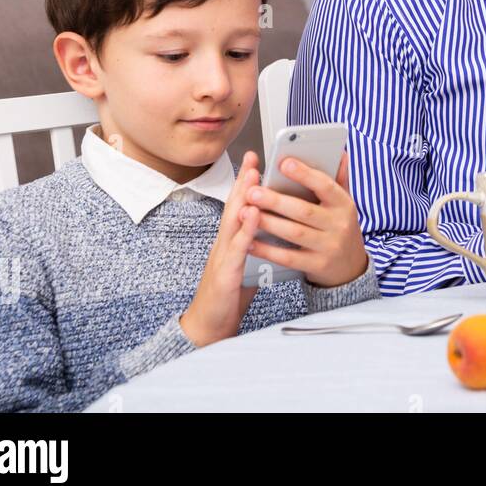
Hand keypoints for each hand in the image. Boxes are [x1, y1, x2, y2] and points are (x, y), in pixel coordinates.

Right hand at [180, 151, 262, 347]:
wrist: (210, 327)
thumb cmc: (231, 294)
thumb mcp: (248, 263)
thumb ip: (258, 243)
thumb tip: (275, 225)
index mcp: (231, 241)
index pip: (239, 207)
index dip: (246, 183)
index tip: (256, 160)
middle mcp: (224, 244)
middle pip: (234, 207)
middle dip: (244, 181)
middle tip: (253, 158)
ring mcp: (222, 258)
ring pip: (232, 223)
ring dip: (242, 198)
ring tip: (253, 177)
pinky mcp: (225, 274)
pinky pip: (237, 249)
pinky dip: (245, 231)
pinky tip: (252, 216)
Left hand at [245, 152, 368, 287]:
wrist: (350, 267)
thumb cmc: (340, 227)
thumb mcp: (344, 203)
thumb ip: (339, 179)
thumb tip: (339, 153)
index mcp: (344, 204)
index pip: (325, 186)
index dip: (305, 174)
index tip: (284, 162)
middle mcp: (339, 225)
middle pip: (304, 211)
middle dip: (276, 201)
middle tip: (252, 191)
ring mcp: (328, 247)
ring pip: (294, 233)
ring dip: (268, 223)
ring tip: (246, 213)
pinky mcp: (317, 265)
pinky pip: (289, 257)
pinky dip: (268, 250)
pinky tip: (250, 242)